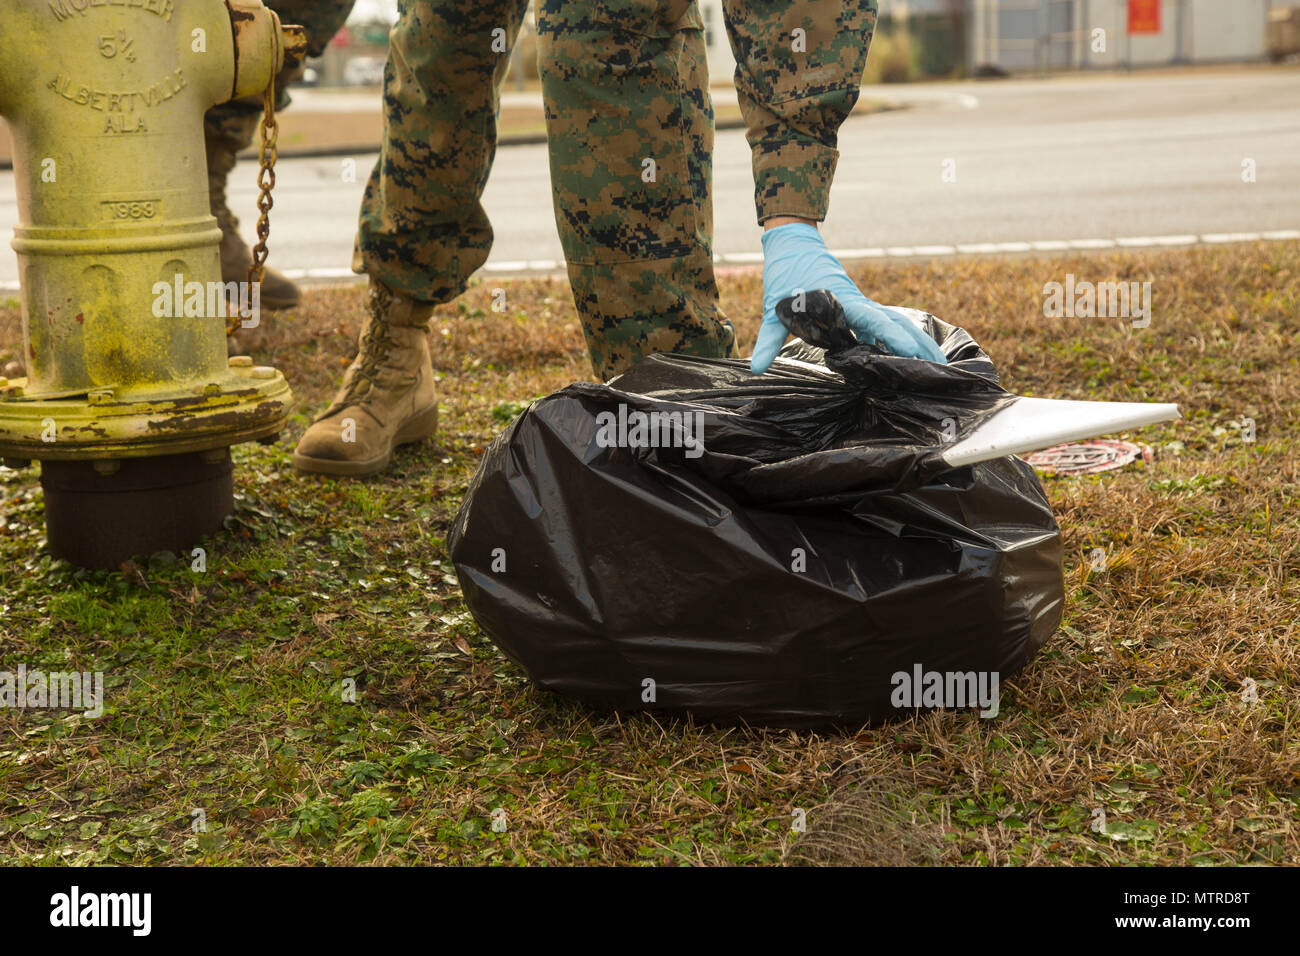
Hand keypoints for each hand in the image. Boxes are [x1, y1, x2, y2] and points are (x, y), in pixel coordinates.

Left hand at [751, 222, 947, 373]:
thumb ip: (767, 339)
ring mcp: (861, 304)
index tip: (910, 351)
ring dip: (915, 340)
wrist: (794, 244)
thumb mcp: (773, 309)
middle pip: (896, 323)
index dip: (891, 336)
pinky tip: (909, 353)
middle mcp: (857, 303)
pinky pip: (884, 323)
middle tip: (938, 367)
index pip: (873, 319)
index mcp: (841, 302)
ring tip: (935, 362)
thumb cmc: (785, 274)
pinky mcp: (858, 307)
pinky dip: (899, 337)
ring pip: (895, 322)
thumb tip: (756, 368)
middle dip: (918, 343)